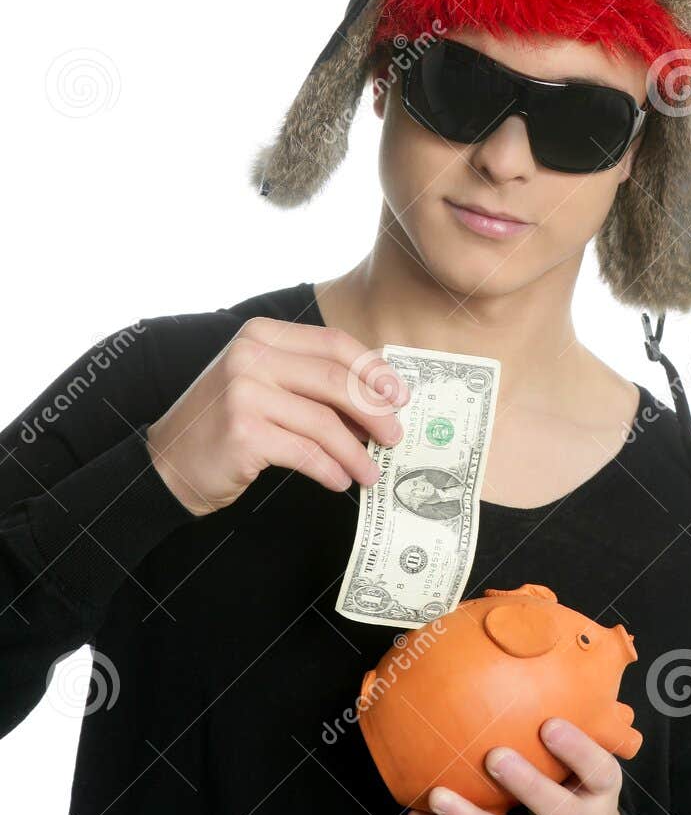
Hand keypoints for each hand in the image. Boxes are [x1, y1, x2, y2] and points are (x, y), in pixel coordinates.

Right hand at [145, 317, 409, 516]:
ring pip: (324, 421)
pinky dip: (330, 468)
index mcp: (262, 334)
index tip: (399, 396)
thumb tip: (378, 400)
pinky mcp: (243, 431)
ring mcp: (244, 392)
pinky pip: (305, 451)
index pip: (334, 343)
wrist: (166, 463)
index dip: (373, 370)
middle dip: (374, 412)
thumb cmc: (224, 425)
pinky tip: (339, 480)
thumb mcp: (263, 385)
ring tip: (369, 472)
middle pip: (335, 380)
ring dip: (355, 451)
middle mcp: (251, 355)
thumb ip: (310, 382)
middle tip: (394, 437)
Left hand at [405, 717, 622, 814]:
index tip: (549, 724)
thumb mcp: (588, 768)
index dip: (577, 750)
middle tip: (494, 756)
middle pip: (557, 811)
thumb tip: (522, 678)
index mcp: (602, 791)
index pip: (599, 770)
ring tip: (438, 796)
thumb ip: (568, 738)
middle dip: (525, 784)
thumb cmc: (578, 793)